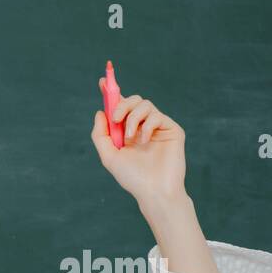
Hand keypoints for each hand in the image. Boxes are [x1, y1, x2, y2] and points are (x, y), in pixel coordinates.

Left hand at [90, 79, 186, 205]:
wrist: (154, 190)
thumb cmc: (132, 177)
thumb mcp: (109, 156)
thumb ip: (101, 135)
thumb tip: (100, 112)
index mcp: (126, 132)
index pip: (119, 108)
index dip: (111, 94)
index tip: (101, 82)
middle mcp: (142, 127)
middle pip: (133, 100)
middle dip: (121, 105)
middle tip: (116, 119)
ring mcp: (157, 127)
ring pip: (144, 105)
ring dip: (132, 118)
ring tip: (130, 137)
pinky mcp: (171, 129)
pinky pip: (157, 115)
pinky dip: (147, 126)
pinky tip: (145, 141)